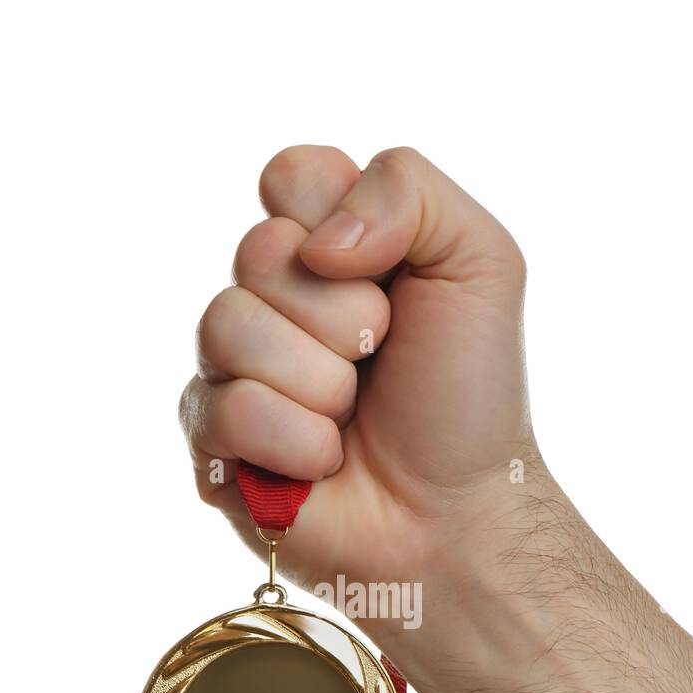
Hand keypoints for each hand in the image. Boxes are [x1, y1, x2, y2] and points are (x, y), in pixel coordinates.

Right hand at [179, 145, 534, 639]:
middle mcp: (272, 302)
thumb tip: (314, 243)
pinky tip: (321, 466)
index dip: (338, 224)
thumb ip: (407, 189)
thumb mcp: (481, 263)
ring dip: (318, 384)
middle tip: (379, 361)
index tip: (389, 280)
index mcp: (329, 248)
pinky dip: (294, 441)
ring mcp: (234, 372)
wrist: (459, 516)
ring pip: (226, 326)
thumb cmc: (469, 398)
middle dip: (343, 317)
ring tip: (351, 420)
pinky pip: (221, 407)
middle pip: (256, 252)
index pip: (288, 176)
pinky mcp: (212, 444)